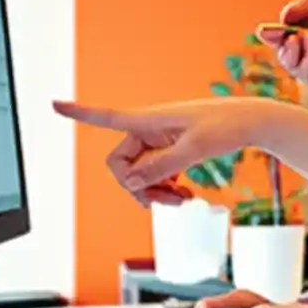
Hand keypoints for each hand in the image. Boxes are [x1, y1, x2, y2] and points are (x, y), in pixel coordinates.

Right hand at [52, 97, 272, 205]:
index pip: (107, 117)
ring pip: (140, 173)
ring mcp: (161, 139)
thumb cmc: (227, 127)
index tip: (54, 104)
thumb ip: (161, 167)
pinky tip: (183, 196)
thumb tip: (128, 181)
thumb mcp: (194, 150)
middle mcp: (150, 128)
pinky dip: (165, 187)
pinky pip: (155, 172)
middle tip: (168, 203)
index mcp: (150, 120)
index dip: (80, 114)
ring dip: (154, 191)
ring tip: (182, 201)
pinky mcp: (172, 148)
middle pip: (122, 163)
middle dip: (138, 187)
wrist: (252, 121)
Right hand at [257, 0, 307, 83]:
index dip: (267, 33)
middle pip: (280, 53)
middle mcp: (291, 53)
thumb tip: (285, 16)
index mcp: (286, 34)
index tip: (265, 30)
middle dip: (286, 44)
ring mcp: (303, 67)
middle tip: (295, 35)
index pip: (269, 36)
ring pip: (293, 64)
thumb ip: (303, 7)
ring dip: (301, 49)